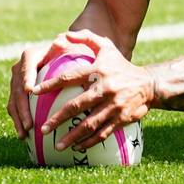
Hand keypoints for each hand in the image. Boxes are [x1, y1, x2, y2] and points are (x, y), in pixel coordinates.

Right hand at [7, 33, 88, 138]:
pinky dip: (19, 122)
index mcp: (31, 55)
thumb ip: (69, 42)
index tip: (29, 90)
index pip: (26, 64)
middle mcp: (20, 69)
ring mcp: (17, 83)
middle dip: (21, 106)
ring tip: (25, 132)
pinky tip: (24, 136)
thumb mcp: (74, 46)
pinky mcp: (18, 96)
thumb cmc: (74, 53)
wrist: (67, 60)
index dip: (26, 76)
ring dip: (18, 117)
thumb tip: (61, 39)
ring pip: (14, 101)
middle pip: (17, 87)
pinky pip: (15, 109)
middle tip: (29, 122)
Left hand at [31, 31, 155, 151]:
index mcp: (99, 71)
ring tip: (57, 145)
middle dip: (57, 119)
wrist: (148, 84)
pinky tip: (78, 147)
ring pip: (89, 124)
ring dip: (72, 136)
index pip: (70, 77)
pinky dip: (89, 142)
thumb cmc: (121, 65)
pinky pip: (103, 133)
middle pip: (77, 106)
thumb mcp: (107, 47)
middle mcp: (106, 88)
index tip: (35, 92)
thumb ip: (86, 39)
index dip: (51, 84)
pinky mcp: (122, 118)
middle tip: (42, 129)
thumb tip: (62, 35)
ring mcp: (114, 105)